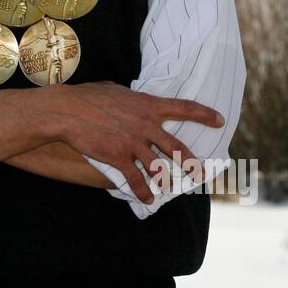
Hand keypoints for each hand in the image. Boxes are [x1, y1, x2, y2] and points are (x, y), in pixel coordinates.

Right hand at [47, 82, 224, 203]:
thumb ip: (129, 97)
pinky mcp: (119, 157)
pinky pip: (136, 179)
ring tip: (171, 190)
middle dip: (191, 163)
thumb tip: (130, 97)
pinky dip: (143, 191)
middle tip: (200, 173)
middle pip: (177, 147)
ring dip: (167, 181)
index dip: (205, 115)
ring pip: (159, 167)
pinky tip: (147, 197)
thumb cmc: (89, 96)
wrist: (68, 111)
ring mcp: (134, 142)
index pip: (184, 108)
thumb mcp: (115, 90)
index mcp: (148, 105)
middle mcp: (146, 125)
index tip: (220, 121)